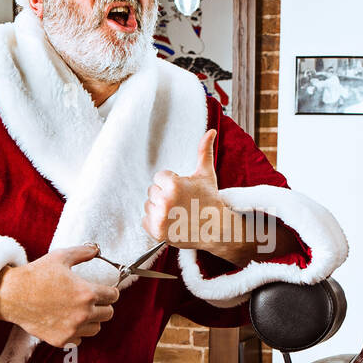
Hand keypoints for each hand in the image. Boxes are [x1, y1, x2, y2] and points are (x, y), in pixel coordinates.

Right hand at [0, 244, 118, 347]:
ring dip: (92, 320)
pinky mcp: (61, 340)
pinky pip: (79, 339)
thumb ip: (82, 253)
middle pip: (109, 314)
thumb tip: (95, 250)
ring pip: (96, 328)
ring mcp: (73, 329)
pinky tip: (67, 321)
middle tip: (93, 301)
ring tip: (80, 311)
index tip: (105, 291)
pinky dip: (76, 332)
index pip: (113, 296)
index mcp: (86, 293)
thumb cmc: (36, 274)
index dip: (110, 291)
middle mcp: (83, 314)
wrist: (12, 295)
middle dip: (103, 306)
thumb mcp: (60, 257)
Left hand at [142, 128, 229, 248]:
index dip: (172, 183)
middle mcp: (165, 201)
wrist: (217, 230)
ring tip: (177, 212)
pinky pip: (145, 221)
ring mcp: (160, 218)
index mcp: (173, 184)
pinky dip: (155, 222)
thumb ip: (204, 151)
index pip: (159, 177)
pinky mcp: (157, 232)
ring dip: (159, 208)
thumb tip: (211, 130)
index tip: (184, 192)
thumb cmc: (211, 200)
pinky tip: (171, 222)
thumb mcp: (206, 174)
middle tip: (182, 203)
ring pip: (148, 205)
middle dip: (165, 195)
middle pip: (152, 191)